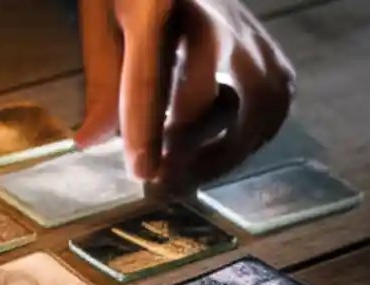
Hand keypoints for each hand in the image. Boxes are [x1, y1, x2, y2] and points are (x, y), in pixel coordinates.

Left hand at [75, 0, 294, 189]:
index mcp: (153, 1)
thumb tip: (90, 141)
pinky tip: (232, 145)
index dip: (146, 131)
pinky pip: (279, 86)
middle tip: (168, 181)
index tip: (143, 173)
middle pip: (216, 93)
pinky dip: (261, 125)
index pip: (150, 77)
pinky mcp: (260, 31)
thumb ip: (101, 76)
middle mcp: (210, 10)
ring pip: (264, 97)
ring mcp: (242, 20)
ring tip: (200, 171)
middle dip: (197, 149)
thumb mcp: (98, 12)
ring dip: (235, 145)